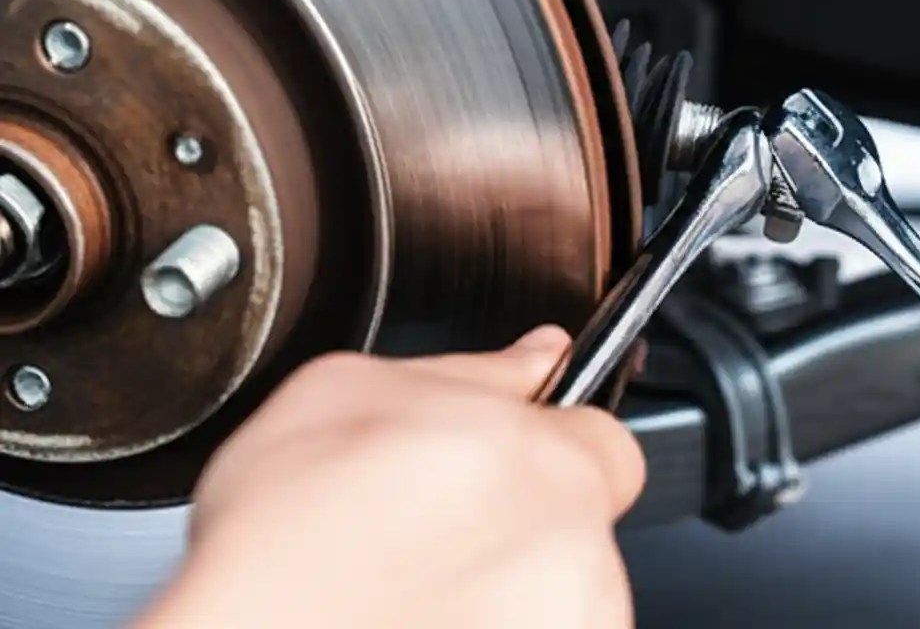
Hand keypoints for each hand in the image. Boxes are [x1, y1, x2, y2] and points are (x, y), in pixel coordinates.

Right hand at [133, 326, 645, 628]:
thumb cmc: (281, 546)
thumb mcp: (348, 391)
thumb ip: (473, 368)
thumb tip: (540, 354)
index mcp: (548, 460)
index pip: (602, 438)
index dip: (548, 444)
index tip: (505, 458)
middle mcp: (578, 552)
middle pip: (576, 517)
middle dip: (521, 511)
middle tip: (434, 520)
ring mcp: (571, 624)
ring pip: (558, 586)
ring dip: (509, 577)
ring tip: (416, 578)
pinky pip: (540, 626)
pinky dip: (498, 621)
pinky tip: (429, 615)